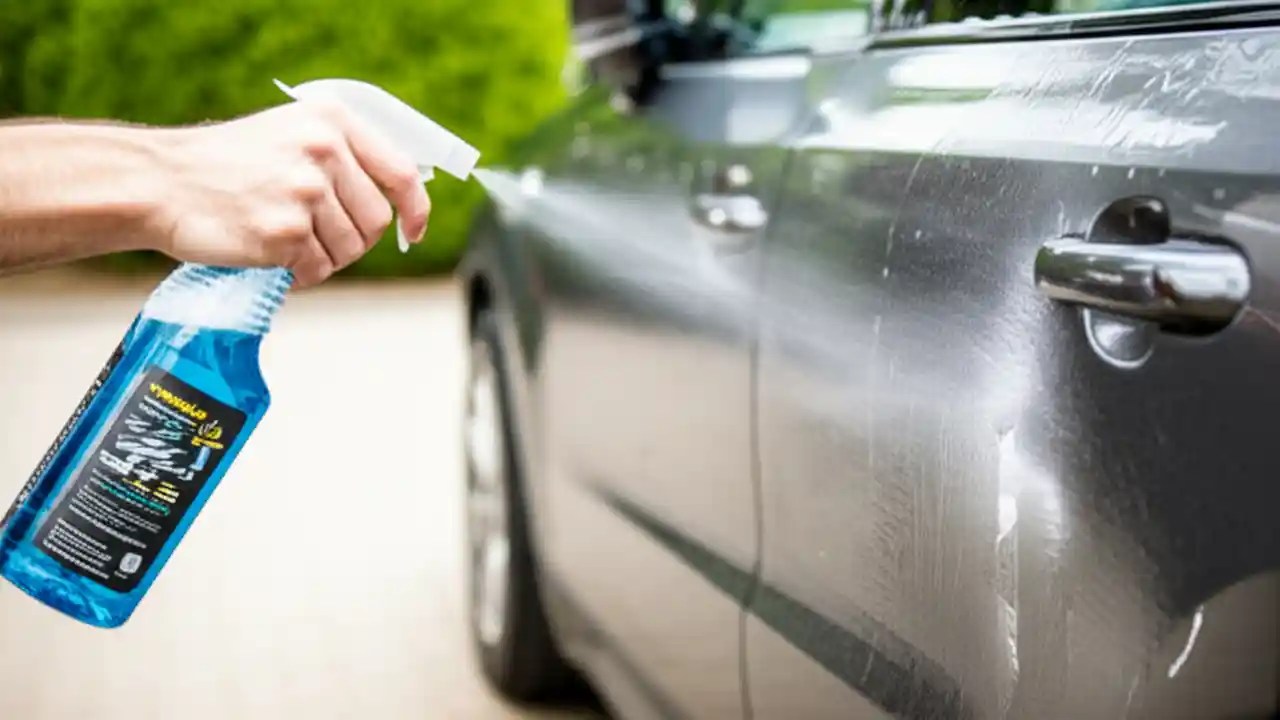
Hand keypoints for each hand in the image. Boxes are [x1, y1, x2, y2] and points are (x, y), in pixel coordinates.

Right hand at [152, 100, 429, 286]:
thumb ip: (343, 155)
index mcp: (332, 121)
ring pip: (349, 250)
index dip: (415, 210)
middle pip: (375, 221)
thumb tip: (396, 195)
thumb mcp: (291, 132)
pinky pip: (317, 270)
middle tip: (314, 237)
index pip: (401, 173)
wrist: (162, 182)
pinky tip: (271, 257)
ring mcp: (305, 192)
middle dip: (353, 240)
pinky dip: (300, 275)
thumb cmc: (226, 163)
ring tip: (283, 240)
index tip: (413, 231)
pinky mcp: (285, 232)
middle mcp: (323, 151)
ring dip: (322, 258)